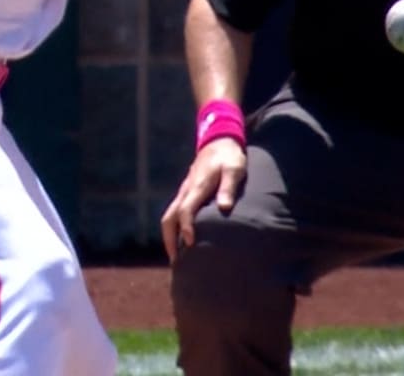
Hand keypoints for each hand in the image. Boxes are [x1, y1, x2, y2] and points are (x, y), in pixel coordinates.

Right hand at [160, 136, 246, 261]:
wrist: (219, 142)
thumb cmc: (230, 158)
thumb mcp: (234, 169)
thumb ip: (228, 188)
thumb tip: (224, 208)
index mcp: (198, 186)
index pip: (185, 210)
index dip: (186, 227)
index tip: (191, 244)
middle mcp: (186, 191)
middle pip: (169, 217)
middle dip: (169, 239)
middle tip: (176, 261)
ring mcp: (184, 192)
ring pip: (169, 216)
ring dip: (169, 237)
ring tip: (176, 258)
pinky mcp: (186, 193)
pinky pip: (174, 213)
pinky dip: (173, 229)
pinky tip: (182, 241)